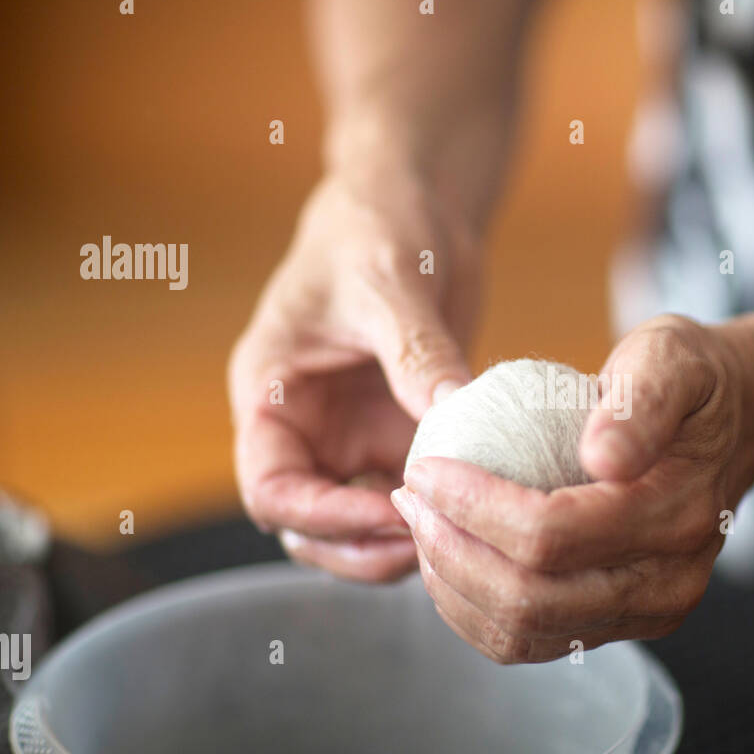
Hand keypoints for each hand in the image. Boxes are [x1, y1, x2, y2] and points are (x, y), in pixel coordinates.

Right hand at [229, 172, 480, 580]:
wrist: (416, 204)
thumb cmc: (375, 225)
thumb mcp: (390, 281)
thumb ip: (416, 353)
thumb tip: (453, 417)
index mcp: (270, 395)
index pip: (271, 489)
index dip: (322, 518)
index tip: (389, 515)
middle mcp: (305, 429)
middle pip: (310, 530)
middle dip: (363, 549)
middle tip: (433, 543)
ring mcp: (352, 439)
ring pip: (359, 528)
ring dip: (401, 544)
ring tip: (460, 534)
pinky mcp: (400, 436)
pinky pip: (411, 495)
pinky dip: (439, 512)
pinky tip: (482, 506)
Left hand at [390, 314, 753, 661]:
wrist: (738, 424)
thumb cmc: (693, 382)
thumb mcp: (671, 358)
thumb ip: (640, 402)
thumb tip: (600, 456)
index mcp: (675, 518)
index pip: (550, 536)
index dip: (473, 508)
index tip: (425, 466)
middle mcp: (666, 584)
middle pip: (529, 599)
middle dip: (449, 553)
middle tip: (410, 498)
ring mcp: (646, 614)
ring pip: (522, 634)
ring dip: (453, 588)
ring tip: (419, 526)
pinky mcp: (622, 625)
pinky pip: (532, 640)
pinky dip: (475, 609)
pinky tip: (448, 558)